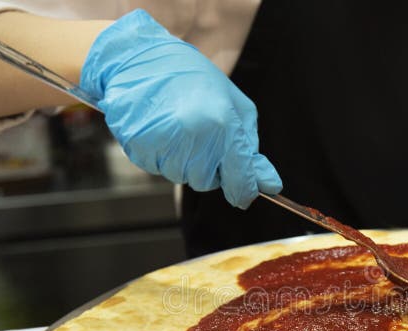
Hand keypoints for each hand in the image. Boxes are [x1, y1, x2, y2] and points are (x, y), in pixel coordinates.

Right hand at [80, 9, 281, 208]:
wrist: (139, 59)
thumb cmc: (192, 77)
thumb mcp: (234, 103)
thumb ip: (249, 146)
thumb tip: (268, 183)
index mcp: (223, 125)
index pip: (240, 180)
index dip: (244, 192)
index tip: (244, 195)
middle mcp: (195, 138)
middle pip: (208, 182)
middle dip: (209, 167)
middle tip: (200, 135)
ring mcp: (165, 144)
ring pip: (183, 177)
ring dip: (183, 161)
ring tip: (177, 127)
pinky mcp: (140, 148)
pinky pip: (158, 169)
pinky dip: (161, 155)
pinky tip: (159, 128)